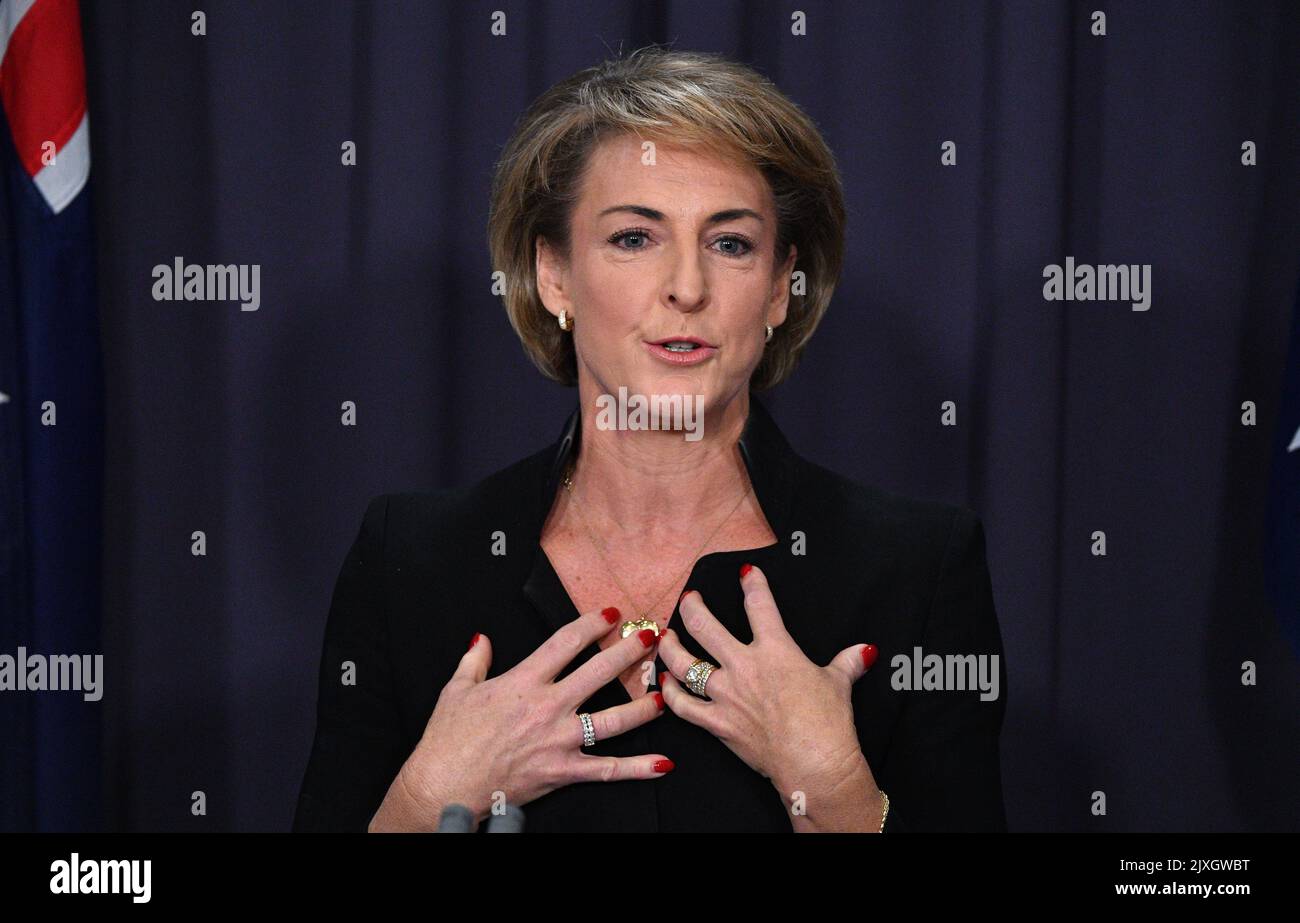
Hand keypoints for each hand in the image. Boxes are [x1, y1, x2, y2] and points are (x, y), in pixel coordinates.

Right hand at [368, 608, 669, 830]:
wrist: (443, 786)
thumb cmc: (447, 740)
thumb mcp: (455, 690)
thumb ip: (475, 661)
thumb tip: (482, 638)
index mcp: (523, 681)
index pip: (566, 642)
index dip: (591, 624)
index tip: (609, 614)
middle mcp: (547, 707)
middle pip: (598, 672)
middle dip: (628, 652)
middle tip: (650, 637)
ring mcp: (559, 740)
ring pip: (613, 719)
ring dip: (642, 705)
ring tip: (663, 693)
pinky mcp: (563, 771)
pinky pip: (607, 770)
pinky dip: (638, 768)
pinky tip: (663, 763)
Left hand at [657, 563, 884, 829]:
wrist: (814, 764)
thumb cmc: (828, 723)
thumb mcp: (839, 684)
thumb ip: (847, 662)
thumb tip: (866, 650)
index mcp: (775, 650)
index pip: (760, 605)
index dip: (752, 584)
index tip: (746, 572)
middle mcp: (744, 666)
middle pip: (706, 627)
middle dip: (693, 607)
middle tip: (688, 597)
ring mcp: (726, 695)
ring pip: (684, 664)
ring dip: (671, 647)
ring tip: (666, 637)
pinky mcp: (717, 723)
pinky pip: (683, 705)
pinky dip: (670, 694)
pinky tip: (663, 684)